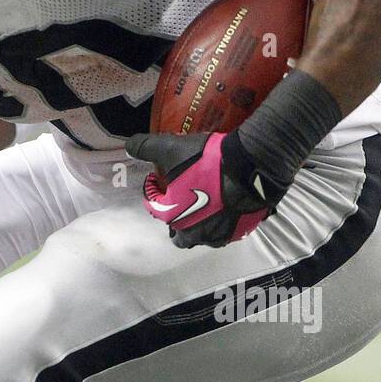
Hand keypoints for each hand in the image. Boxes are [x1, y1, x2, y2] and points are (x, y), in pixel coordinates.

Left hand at [126, 131, 286, 248]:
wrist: (252, 165)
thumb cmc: (207, 161)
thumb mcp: (171, 148)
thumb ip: (147, 147)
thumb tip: (129, 145)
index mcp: (172, 216)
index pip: (153, 207)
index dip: (152, 190)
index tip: (156, 179)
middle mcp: (192, 232)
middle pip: (178, 233)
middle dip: (176, 218)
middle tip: (180, 199)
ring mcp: (218, 234)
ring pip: (202, 236)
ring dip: (199, 224)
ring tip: (203, 205)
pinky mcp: (239, 231)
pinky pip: (226, 232)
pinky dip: (223, 223)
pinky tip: (225, 207)